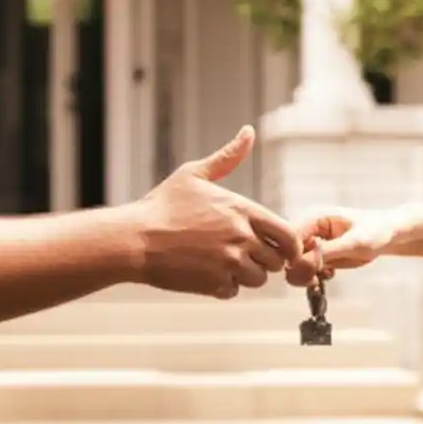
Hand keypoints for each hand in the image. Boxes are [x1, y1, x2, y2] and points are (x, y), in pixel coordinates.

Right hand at [132, 125, 300, 298]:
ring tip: (223, 262)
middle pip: (276, 261)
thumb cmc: (161, 206)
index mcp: (242, 210)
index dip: (288, 245)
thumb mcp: (194, 174)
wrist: (134, 239)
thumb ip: (227, 157)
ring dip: (245, 274)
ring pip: (258, 279)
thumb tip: (249, 131)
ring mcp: (228, 263)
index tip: (278, 247)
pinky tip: (207, 273)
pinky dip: (224, 286)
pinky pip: (234, 292)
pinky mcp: (213, 284)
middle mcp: (241, 237)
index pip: (288, 236)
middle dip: (265, 259)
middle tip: (244, 254)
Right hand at [285, 207, 404, 286]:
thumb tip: (303, 261)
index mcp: (314, 217)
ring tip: (320, 279)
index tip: (310, 270)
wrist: (389, 234)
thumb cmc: (376, 232)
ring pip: (295, 262)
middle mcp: (309, 228)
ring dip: (305, 274)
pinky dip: (312, 276)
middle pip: (288, 251)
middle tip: (315, 279)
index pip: (289, 237)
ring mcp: (312, 241)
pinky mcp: (318, 253)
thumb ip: (329, 251)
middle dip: (298, 268)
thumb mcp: (354, 243)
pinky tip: (326, 277)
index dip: (293, 256)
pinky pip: (306, 267)